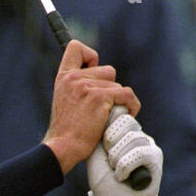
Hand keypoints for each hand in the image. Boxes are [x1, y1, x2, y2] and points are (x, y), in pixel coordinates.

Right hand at [42, 40, 140, 174]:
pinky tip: (127, 115)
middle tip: (102, 107)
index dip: (90, 56)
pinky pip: (127, 94)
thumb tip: (103, 82)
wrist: (64, 147)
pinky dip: (131, 106)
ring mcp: (87, 87)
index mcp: (63, 77)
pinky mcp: (99, 97)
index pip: (76, 48)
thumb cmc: (67, 131)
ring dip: (118, 101)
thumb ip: (78, 87)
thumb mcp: (65, 101)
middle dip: (110, 88)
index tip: (93, 71)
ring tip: (108, 117)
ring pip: (118, 85)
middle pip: (108, 70)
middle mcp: (74, 78)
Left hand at [87, 109, 162, 195]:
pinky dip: (124, 166)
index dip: (107, 129)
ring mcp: (149, 145)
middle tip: (108, 159)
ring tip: (114, 170)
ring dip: (116, 158)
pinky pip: (139, 152)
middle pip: (126, 122)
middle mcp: (138, 135)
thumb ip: (101, 129)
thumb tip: (108, 107)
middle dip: (111, 141)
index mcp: (124, 132)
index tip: (101, 146)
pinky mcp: (155, 158)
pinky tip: (121, 176)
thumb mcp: (96, 150)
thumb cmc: (103, 178)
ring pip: (131, 137)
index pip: (119, 114)